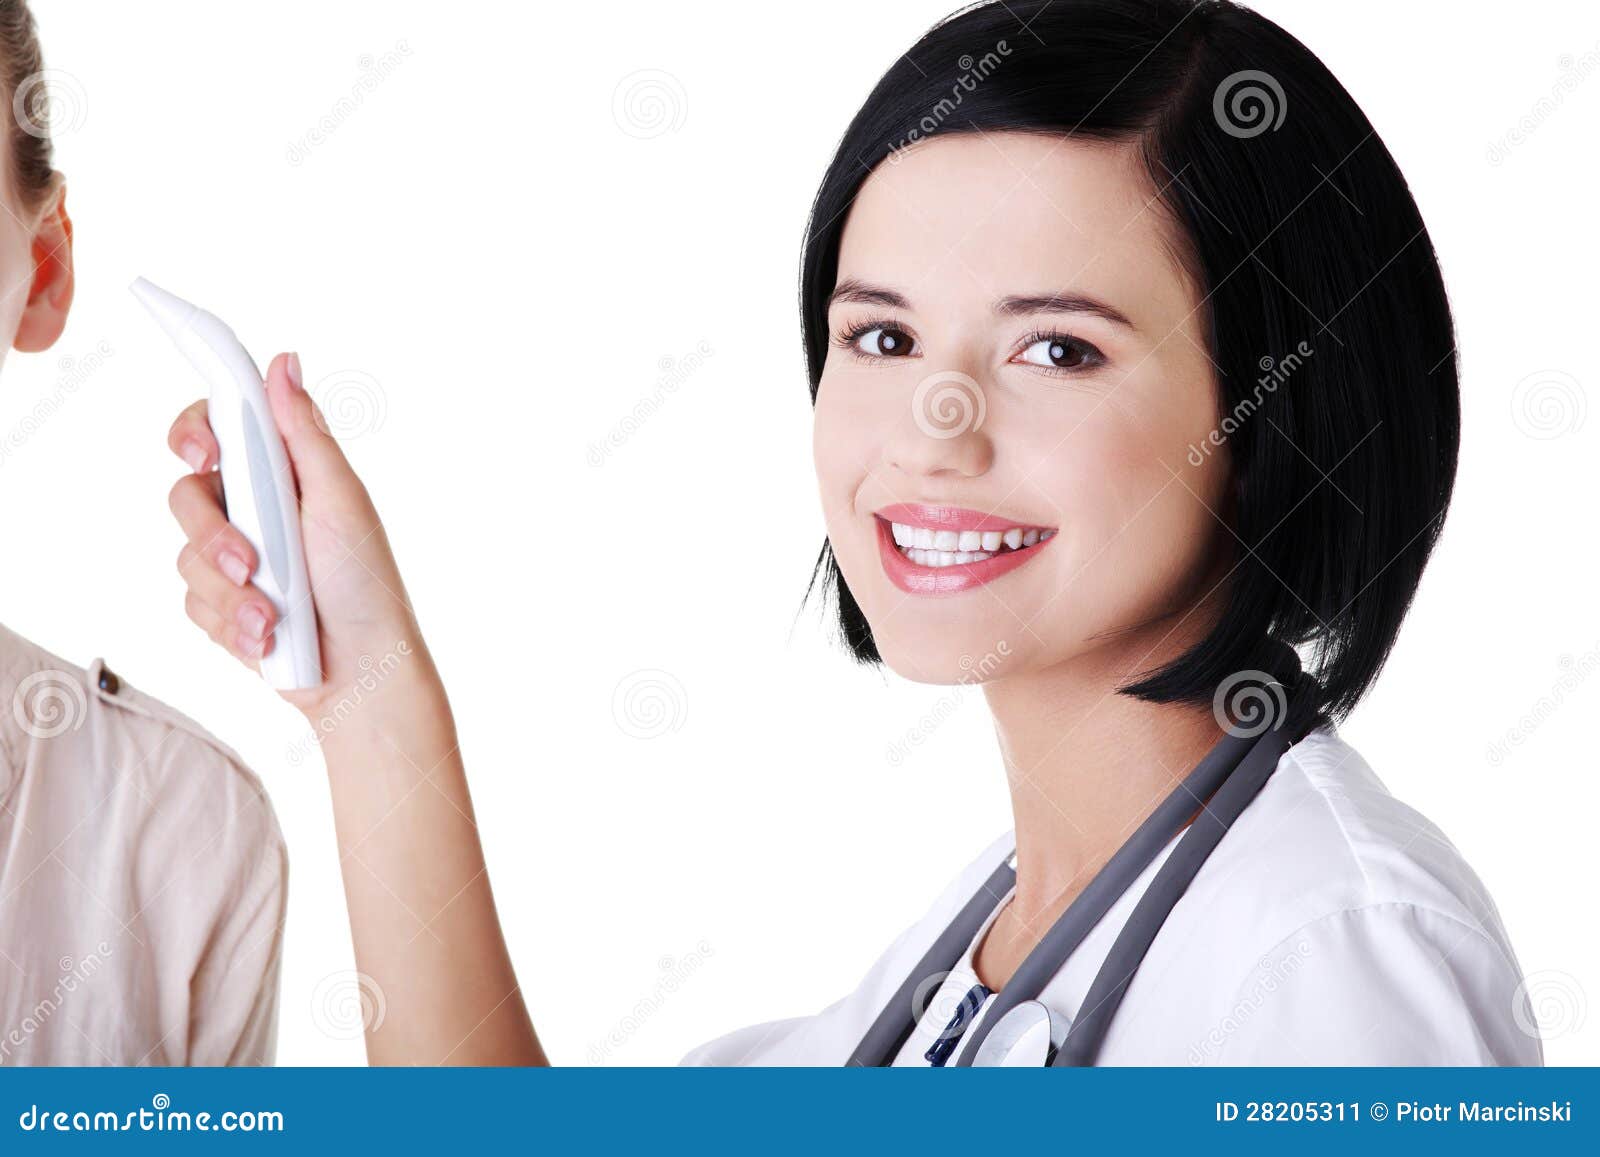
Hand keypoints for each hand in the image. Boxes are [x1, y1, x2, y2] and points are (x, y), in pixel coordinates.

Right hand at [167, 351, 422, 717]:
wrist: (362, 672)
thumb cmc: (365, 582)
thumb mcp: (340, 500)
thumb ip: (303, 434)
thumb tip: (285, 361)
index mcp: (283, 473)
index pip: (217, 427)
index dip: (194, 431)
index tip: (203, 453)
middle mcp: (254, 509)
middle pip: (186, 494)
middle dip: (214, 536)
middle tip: (252, 564)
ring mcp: (235, 558)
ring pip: (186, 556)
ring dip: (232, 594)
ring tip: (274, 619)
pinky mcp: (223, 605)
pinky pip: (193, 603)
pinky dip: (231, 624)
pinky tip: (267, 641)